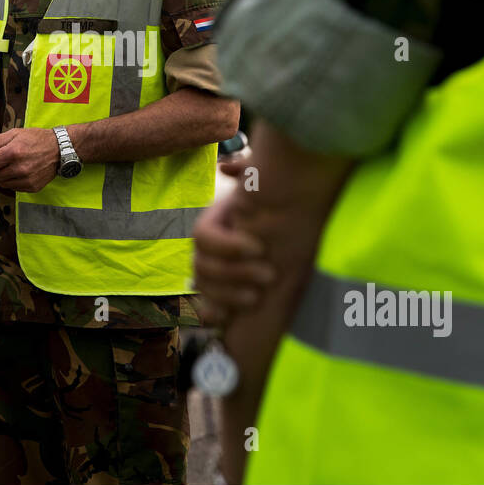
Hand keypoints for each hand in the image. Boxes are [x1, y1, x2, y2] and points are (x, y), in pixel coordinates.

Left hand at [0, 127, 59, 191]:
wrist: (59, 149)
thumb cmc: (37, 139)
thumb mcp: (15, 134)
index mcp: (12, 152)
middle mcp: (19, 168)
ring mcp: (27, 179)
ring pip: (3, 183)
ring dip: (1, 176)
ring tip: (8, 167)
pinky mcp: (33, 187)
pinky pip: (14, 188)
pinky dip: (12, 181)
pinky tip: (17, 173)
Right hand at [192, 153, 274, 326]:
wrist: (281, 230)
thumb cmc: (270, 207)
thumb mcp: (260, 186)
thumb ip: (247, 171)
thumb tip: (228, 167)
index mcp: (212, 223)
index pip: (202, 237)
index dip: (227, 245)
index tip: (259, 247)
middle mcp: (205, 250)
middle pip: (202, 267)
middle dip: (235, 273)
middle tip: (269, 275)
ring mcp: (209, 274)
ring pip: (202, 289)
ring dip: (228, 296)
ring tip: (257, 297)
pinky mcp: (218, 296)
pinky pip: (205, 309)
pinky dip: (214, 314)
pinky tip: (230, 317)